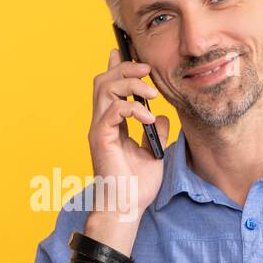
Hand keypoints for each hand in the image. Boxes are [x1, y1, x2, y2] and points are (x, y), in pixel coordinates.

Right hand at [88, 48, 169, 222]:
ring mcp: (99, 129)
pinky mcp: (100, 138)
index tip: (131, 54)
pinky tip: (148, 118)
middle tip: (148, 71)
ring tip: (151, 95)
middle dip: (126, 69)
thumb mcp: (154, 152)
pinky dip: (133, 108)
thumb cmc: (136, 186)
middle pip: (103, 80)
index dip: (117, 66)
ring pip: (104, 88)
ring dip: (130, 84)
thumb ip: (156, 131)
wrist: (126, 208)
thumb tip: (164, 116)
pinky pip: (113, 110)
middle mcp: (101, 123)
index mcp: (111, 124)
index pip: (109, 87)